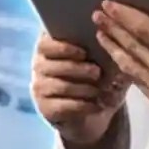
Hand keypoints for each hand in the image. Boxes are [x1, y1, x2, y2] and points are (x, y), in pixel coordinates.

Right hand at [32, 32, 130, 146]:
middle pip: (53, 66)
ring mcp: (40, 87)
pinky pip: (63, 106)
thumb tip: (109, 41)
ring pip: (61, 86)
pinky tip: (97, 105)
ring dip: (84, 88)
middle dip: (78, 69)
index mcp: (49, 48)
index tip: (83, 53)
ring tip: (100, 90)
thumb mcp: (101, 60)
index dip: (62, 48)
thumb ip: (101, 49)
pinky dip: (84, 106)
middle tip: (97, 72)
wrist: (93, 107)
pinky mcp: (46, 107)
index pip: (45, 44)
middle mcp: (39, 66)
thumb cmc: (96, 75)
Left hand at [94, 0, 148, 130]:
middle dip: (112, 27)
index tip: (108, 4)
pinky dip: (123, 64)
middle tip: (97, 13)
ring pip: (129, 64)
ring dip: (112, 45)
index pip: (146, 30)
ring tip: (99, 31)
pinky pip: (136, 80)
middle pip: (132, 45)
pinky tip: (115, 52)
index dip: (125, 16)